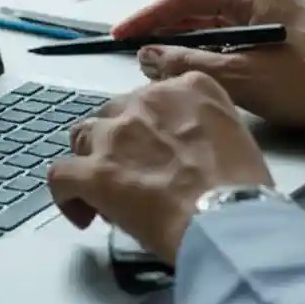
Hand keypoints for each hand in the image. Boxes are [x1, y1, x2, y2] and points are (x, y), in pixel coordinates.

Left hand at [47, 72, 272, 264]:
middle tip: (134, 173)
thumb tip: (188, 153)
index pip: (154, 96)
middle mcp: (147, 101)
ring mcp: (116, 135)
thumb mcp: (238, 135)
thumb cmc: (244, 188)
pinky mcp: (94, 172)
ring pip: (83, 136)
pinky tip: (83, 213)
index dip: (150, 125)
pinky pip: (60, 175)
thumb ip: (206, 128)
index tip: (157, 149)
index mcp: (189, 88)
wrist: (228, 216)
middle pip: (115, 112)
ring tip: (103, 189)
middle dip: (118, 141)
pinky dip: (67, 196)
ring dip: (91, 159)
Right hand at [112, 0, 304, 131]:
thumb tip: (148, 56)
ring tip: (152, 66)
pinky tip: (190, 74)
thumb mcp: (243, 77)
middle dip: (162, 31)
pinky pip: (230, 40)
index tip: (120, 35)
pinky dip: (206, 54)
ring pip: (212, 26)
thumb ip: (189, 64)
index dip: (148, 16)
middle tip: (130, 53)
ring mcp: (271, 17)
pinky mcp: (278, 40)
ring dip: (183, 45)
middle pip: (197, 8)